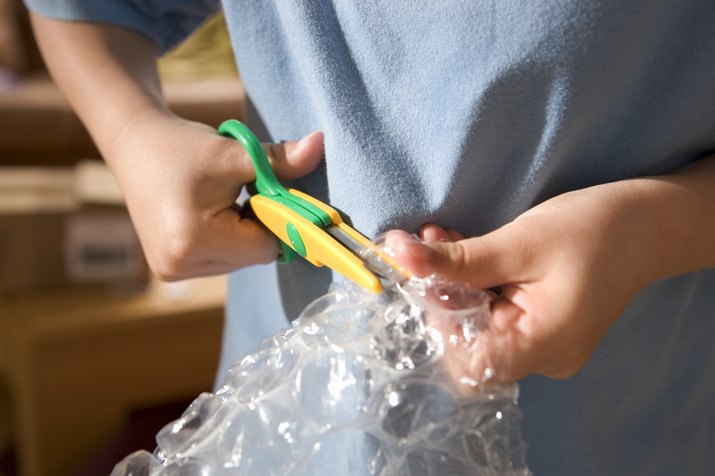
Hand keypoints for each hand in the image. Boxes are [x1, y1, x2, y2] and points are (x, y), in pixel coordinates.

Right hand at [107, 112, 323, 279]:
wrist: (134, 145)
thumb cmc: (183, 147)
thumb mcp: (235, 152)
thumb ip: (280, 159)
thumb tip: (321, 144)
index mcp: (192, 241)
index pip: (264, 247)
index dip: (274, 219)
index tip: (265, 192)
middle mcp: (178, 265)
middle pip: (252, 256)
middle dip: (256, 225)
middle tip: (237, 193)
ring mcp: (171, 272)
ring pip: (238, 260)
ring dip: (240, 233)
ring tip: (216, 202)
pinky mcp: (170, 269)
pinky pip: (220, 260)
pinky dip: (224, 239)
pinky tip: (205, 214)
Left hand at [387, 182, 660, 380]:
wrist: (647, 223)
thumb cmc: (593, 230)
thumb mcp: (519, 242)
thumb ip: (456, 259)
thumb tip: (397, 254)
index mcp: (545, 345)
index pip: (469, 364)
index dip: (438, 324)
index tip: (428, 278)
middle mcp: (544, 356)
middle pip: (469, 343)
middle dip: (440, 294)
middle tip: (425, 246)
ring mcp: (543, 343)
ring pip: (478, 324)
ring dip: (452, 282)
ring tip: (439, 238)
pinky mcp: (541, 326)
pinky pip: (494, 314)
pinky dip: (473, 283)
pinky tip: (460, 248)